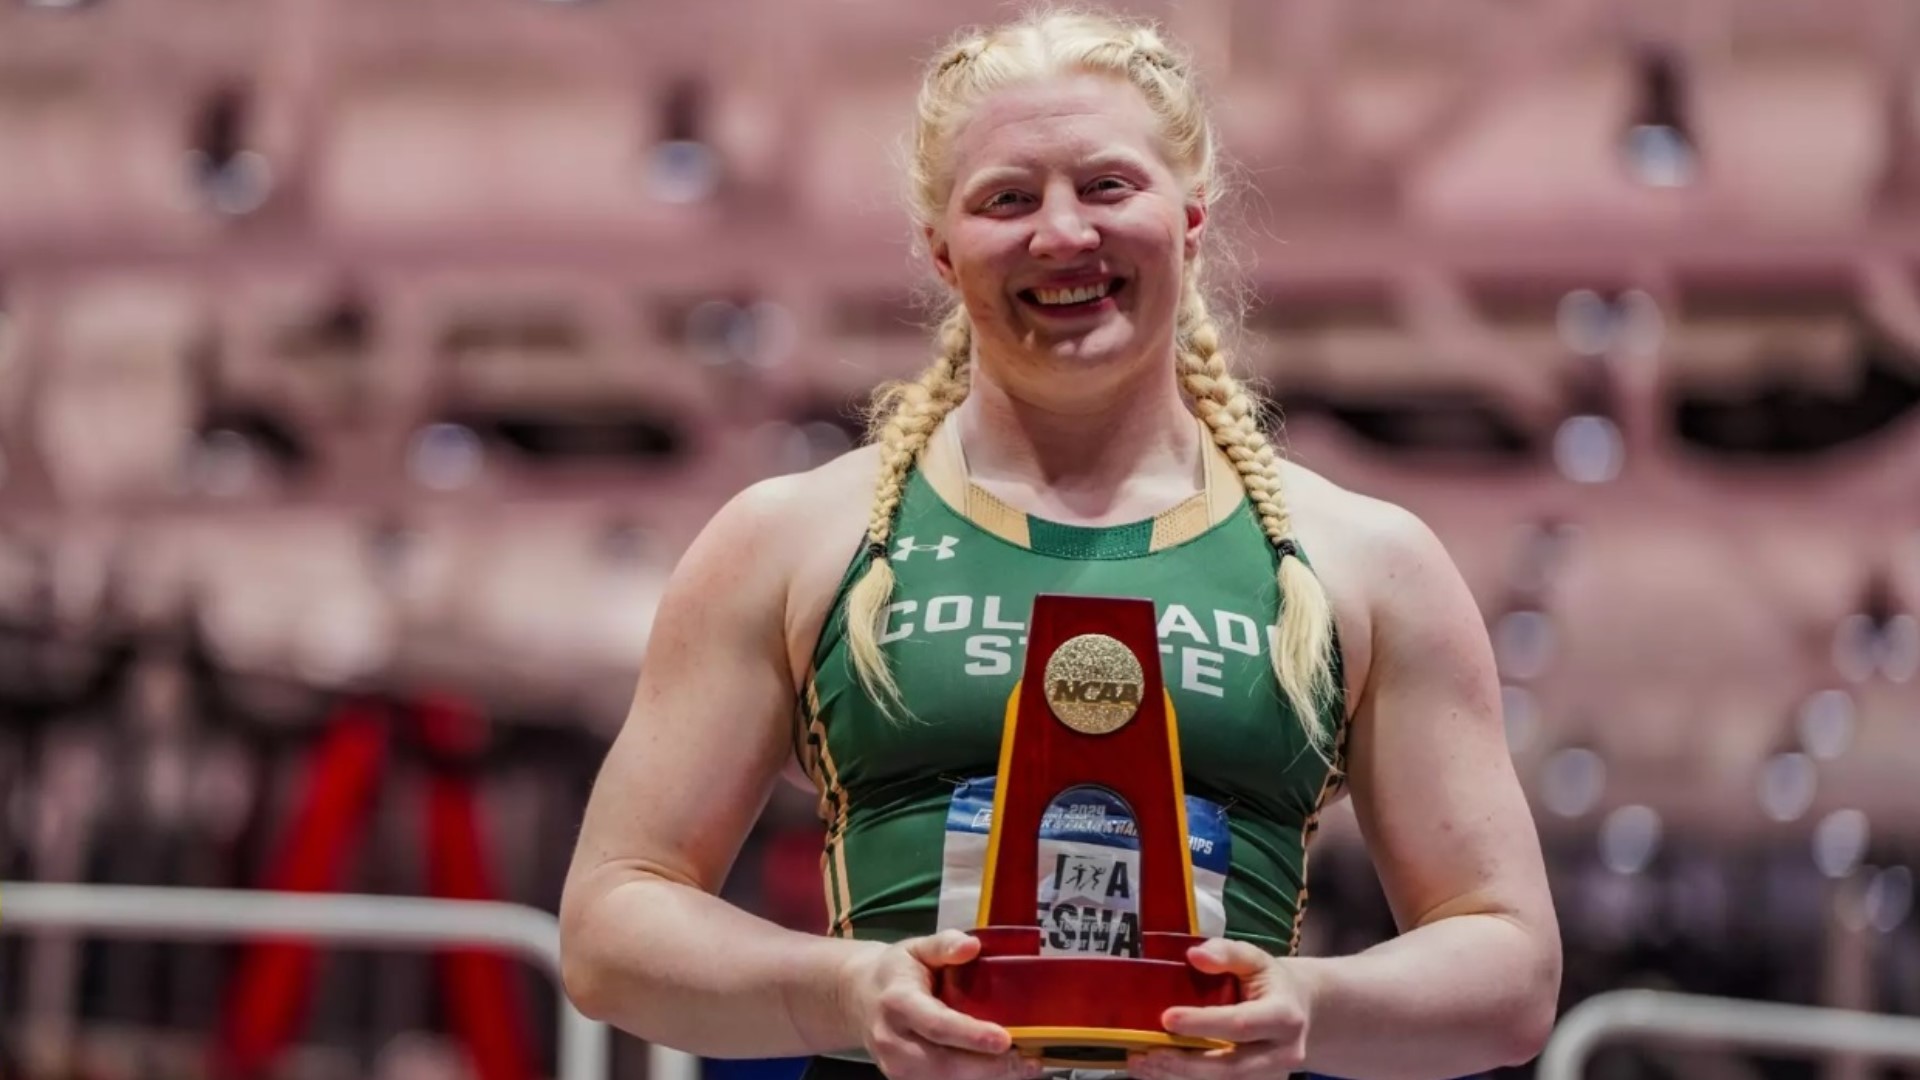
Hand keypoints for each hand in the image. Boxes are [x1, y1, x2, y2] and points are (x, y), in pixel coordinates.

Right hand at [840, 929, 1042, 1079]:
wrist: (860, 998)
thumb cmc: (897, 971)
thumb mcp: (918, 948)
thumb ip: (945, 944)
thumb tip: (972, 946)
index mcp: (897, 1002)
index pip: (936, 1024)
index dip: (970, 1035)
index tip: (1004, 1039)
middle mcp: (893, 1040)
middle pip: (943, 1065)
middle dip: (988, 1067)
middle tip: (1027, 1059)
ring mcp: (896, 1067)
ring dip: (987, 1078)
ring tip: (1023, 1066)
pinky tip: (1002, 1071)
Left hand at [1128, 939, 1311, 1079]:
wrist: (1299, 1010)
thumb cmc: (1269, 981)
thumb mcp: (1254, 958)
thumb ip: (1226, 953)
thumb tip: (1195, 955)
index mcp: (1284, 1016)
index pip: (1241, 1024)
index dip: (1204, 1024)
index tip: (1167, 1018)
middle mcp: (1282, 1052)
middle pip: (1231, 1066)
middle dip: (1186, 1063)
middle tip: (1148, 1052)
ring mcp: (1270, 1074)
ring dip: (1178, 1076)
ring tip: (1141, 1063)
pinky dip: (1183, 1078)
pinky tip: (1154, 1070)